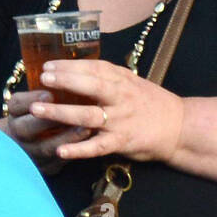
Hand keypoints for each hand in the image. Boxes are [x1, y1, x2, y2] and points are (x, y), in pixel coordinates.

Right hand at [0, 89, 92, 175]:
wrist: (29, 141)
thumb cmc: (40, 109)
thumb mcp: (36, 95)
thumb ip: (48, 86)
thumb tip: (62, 73)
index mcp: (16, 112)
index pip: (17, 104)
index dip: (32, 98)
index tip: (49, 93)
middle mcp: (20, 132)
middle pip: (27, 128)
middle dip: (49, 118)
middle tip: (71, 110)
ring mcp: (33, 151)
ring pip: (46, 147)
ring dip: (67, 137)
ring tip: (86, 128)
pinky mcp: (47, 166)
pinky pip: (59, 162)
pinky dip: (74, 153)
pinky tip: (88, 143)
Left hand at [30, 59, 185, 164]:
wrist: (179, 126)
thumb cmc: (151, 102)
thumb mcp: (132, 82)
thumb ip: (108, 77)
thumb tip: (77, 70)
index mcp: (122, 80)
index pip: (94, 68)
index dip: (70, 66)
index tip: (47, 65)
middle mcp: (121, 97)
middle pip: (90, 87)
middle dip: (65, 81)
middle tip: (42, 79)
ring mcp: (121, 120)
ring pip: (88, 115)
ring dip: (61, 112)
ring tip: (37, 109)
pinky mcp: (122, 142)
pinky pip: (97, 147)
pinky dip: (79, 149)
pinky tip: (61, 150)